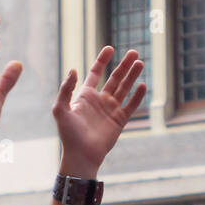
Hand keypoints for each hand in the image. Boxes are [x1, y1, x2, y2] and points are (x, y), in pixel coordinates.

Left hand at [54, 47, 145, 178]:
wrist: (81, 155)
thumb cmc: (69, 135)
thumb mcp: (60, 109)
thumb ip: (66, 89)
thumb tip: (74, 70)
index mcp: (85, 95)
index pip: (96, 72)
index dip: (103, 60)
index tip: (110, 48)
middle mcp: (100, 100)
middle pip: (115, 78)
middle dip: (124, 65)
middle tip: (134, 52)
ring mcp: (111, 110)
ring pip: (124, 89)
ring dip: (132, 76)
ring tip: (140, 63)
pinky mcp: (119, 121)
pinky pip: (131, 106)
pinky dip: (137, 96)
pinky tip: (143, 85)